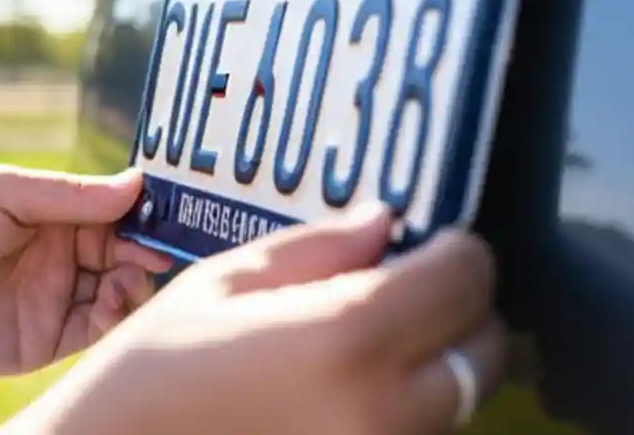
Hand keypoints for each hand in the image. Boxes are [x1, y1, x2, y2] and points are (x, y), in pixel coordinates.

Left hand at [0, 166, 172, 378]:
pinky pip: (94, 330)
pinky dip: (115, 317)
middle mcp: (56, 255)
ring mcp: (52, 299)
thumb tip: (137, 183)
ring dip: (135, 282)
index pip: (111, 209)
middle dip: (148, 248)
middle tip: (164, 249)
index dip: (143, 210)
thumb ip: (69, 194)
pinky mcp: (44, 341)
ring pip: (117, 292)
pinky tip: (115, 300)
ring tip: (133, 275)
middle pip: (123, 251)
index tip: (173, 209)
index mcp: (46, 213)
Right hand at [8, 203, 503, 434]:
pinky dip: (406, 409)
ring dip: (436, 363)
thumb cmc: (150, 377)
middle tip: (404, 289)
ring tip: (366, 345)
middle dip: (456, 309)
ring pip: (462, 400)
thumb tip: (384, 222)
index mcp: (346, 338)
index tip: (430, 243)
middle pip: (484, 347)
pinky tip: (349, 392)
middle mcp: (384, 411)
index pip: (467, 278)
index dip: (453, 250)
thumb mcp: (222, 286)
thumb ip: (318, 249)